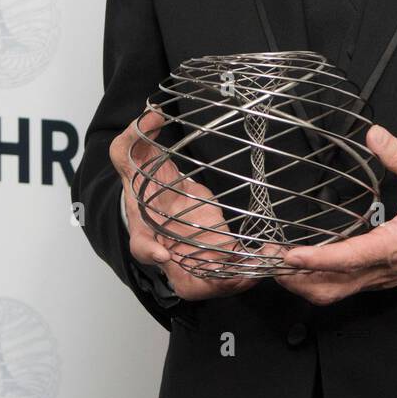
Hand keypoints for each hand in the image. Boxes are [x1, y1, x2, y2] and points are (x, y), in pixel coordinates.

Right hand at [109, 108, 257, 300]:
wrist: (154, 187)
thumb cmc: (140, 176)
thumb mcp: (128, 154)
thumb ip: (136, 134)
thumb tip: (155, 113)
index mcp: (144, 228)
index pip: (142, 245)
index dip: (151, 251)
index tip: (164, 252)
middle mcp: (169, 248)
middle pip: (184, 282)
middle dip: (209, 284)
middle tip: (232, 275)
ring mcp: (193, 252)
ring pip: (211, 284)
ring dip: (235, 281)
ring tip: (259, 270)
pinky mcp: (213, 249)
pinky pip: (230, 272)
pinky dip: (248, 270)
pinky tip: (268, 259)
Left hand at [273, 125, 396, 305]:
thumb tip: (374, 137)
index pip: (350, 258)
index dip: (317, 259)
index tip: (291, 255)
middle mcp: (386, 267)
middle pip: (333, 287)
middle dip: (297, 280)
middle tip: (269, 262)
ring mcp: (383, 276)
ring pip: (337, 292)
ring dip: (305, 283)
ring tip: (278, 266)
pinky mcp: (382, 276)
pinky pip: (346, 287)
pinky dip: (319, 281)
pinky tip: (304, 267)